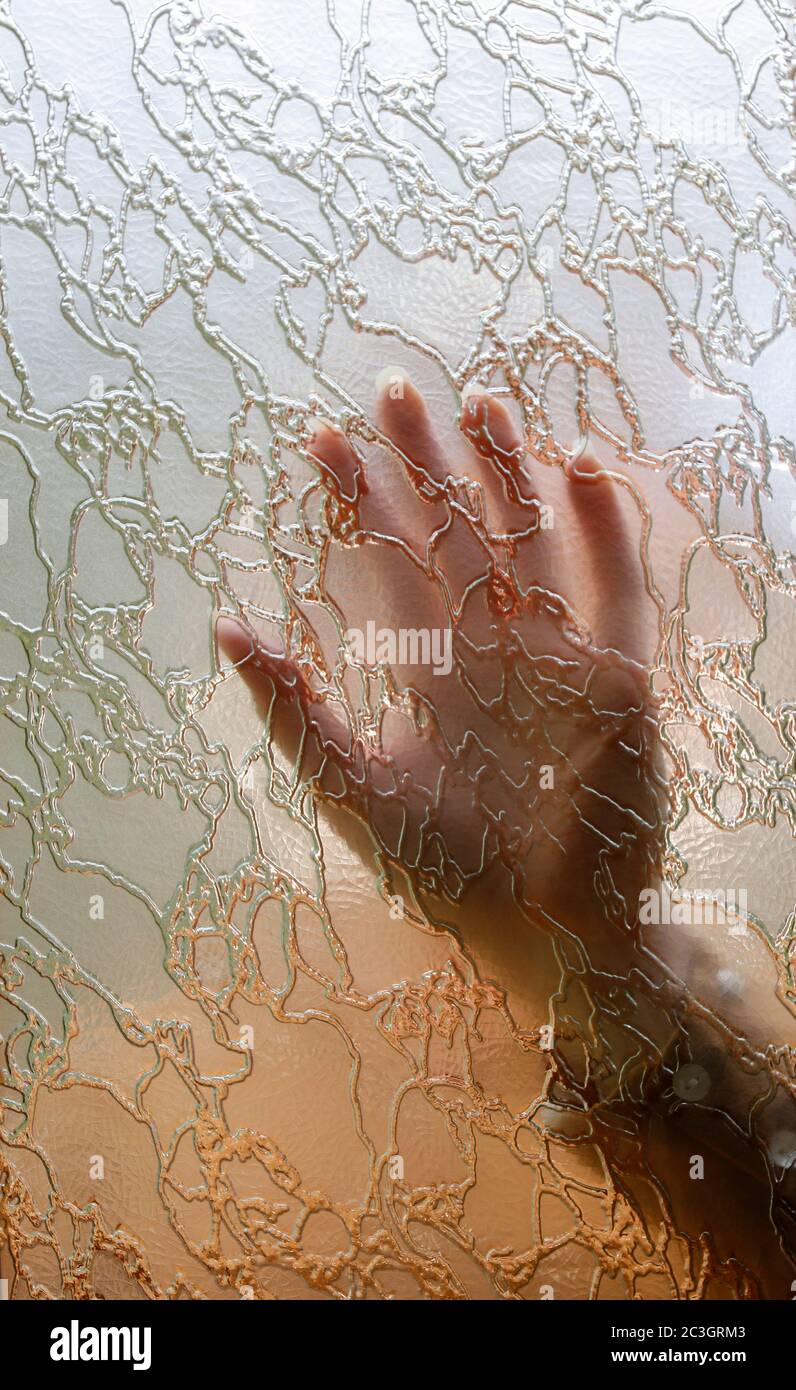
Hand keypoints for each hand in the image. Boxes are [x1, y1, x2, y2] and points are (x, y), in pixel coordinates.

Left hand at [216, 371, 670, 1093]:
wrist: (543, 930)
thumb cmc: (447, 871)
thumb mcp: (353, 787)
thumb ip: (294, 710)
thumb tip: (226, 625)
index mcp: (430, 670)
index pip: (391, 565)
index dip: (360, 504)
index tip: (322, 441)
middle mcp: (491, 649)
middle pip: (457, 534)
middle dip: (427, 465)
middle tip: (394, 390)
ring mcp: (555, 656)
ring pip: (531, 542)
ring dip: (509, 475)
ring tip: (481, 403)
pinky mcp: (616, 674)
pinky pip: (614, 587)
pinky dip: (603, 528)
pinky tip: (579, 464)